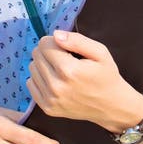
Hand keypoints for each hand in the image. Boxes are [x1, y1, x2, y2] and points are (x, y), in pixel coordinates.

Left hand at [27, 31, 142, 132]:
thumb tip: (56, 35)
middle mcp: (56, 86)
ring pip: (32, 68)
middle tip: (64, 58)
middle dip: (48, 51)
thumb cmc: (106, 76)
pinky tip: (55, 80)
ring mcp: (50, 99)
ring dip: (43, 65)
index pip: (44, 44)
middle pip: (36, 55)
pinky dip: (40, 78)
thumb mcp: (100, 52)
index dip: (55, 41)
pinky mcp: (47, 108)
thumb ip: (77, 40)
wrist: (111, 106)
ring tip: (60, 69)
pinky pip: (31, 84)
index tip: (66, 47)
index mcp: (69, 70)